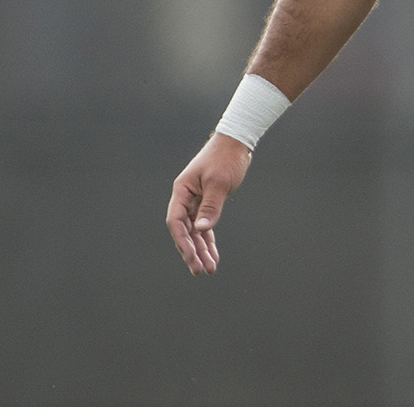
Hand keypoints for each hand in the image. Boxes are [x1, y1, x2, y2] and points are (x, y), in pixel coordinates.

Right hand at [166, 133, 252, 275]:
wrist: (238, 142)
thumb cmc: (226, 158)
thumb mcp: (219, 183)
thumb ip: (210, 207)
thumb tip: (201, 230)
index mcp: (182, 190)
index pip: (176, 221)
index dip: (182, 241)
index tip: (191, 257)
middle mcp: (186, 197)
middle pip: (185, 230)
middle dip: (192, 251)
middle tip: (200, 270)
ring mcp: (196, 200)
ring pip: (196, 231)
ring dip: (202, 249)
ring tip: (209, 268)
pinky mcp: (207, 202)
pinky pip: (205, 225)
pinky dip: (209, 239)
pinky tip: (213, 254)